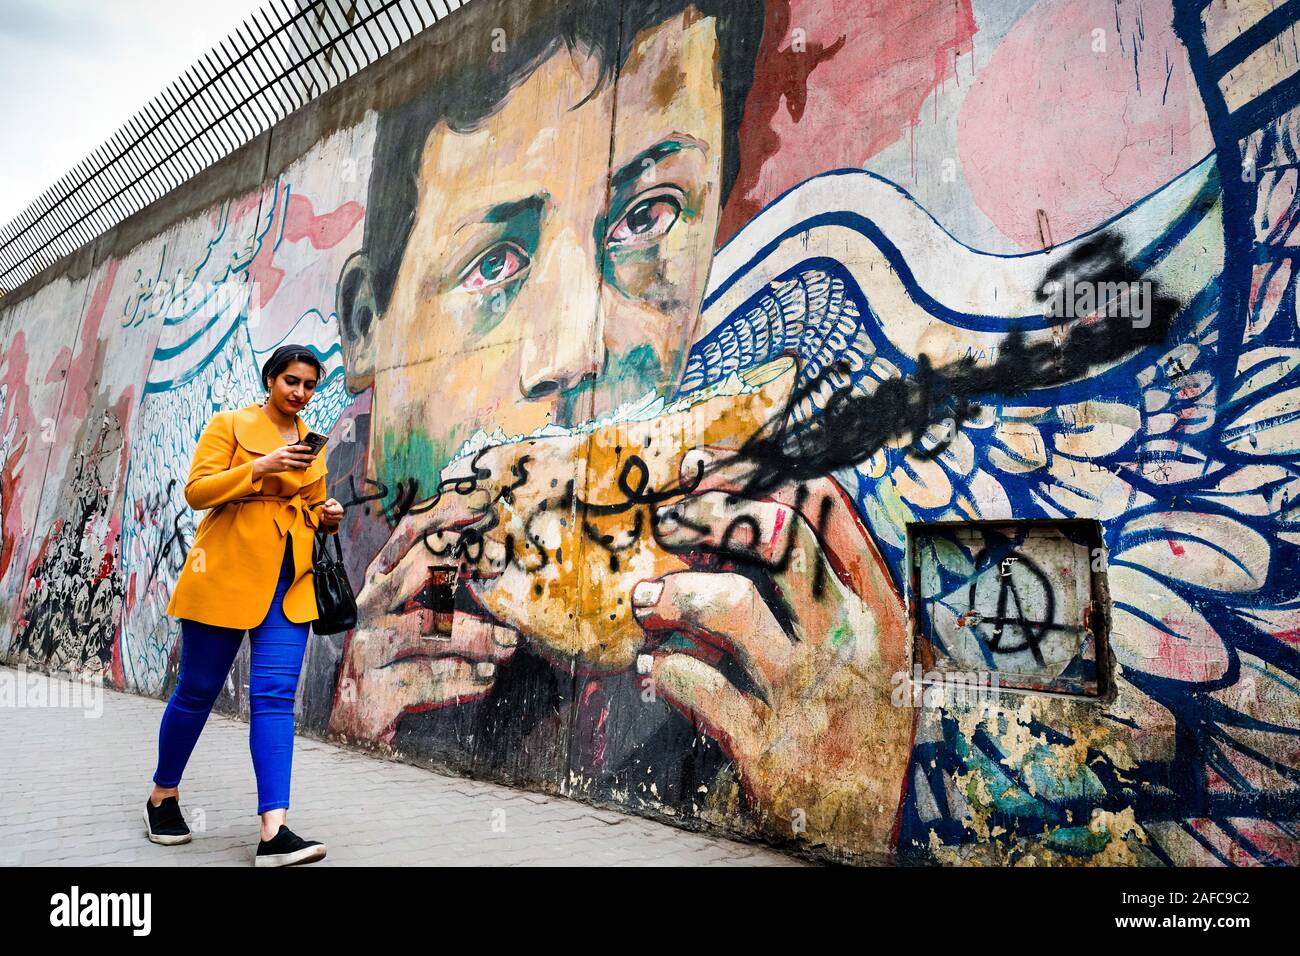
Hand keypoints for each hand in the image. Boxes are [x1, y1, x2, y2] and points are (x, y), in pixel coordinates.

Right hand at [255, 442, 314, 477]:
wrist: (264, 464)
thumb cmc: (274, 456)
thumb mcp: (280, 450)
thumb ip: (289, 450)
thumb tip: (300, 450)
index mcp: (284, 449)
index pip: (296, 447)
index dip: (304, 447)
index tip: (310, 448)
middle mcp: (284, 455)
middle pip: (299, 456)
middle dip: (308, 457)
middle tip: (314, 457)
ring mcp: (284, 462)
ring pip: (298, 463)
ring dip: (306, 464)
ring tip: (310, 464)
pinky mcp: (284, 468)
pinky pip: (294, 468)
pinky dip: (300, 468)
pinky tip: (304, 468)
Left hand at [317, 497, 343, 527]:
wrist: (334, 510)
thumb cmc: (333, 505)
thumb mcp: (332, 501)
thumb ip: (330, 501)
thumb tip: (326, 504)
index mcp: (341, 510)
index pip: (332, 511)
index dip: (326, 509)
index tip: (324, 507)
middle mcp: (340, 517)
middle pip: (329, 516)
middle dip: (325, 512)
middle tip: (324, 509)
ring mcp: (337, 521)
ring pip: (326, 519)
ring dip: (324, 515)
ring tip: (325, 512)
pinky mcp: (333, 524)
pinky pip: (325, 522)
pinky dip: (323, 518)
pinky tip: (325, 515)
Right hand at [328, 483, 517, 745]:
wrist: (350, 730)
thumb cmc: (392, 665)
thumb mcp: (412, 621)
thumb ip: (441, 589)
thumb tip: (492, 555)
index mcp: (380, 586)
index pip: (409, 535)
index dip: (445, 514)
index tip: (483, 504)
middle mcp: (368, 611)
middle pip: (414, 570)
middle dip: (458, 560)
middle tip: (499, 558)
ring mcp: (366, 650)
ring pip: (425, 630)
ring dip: (473, 634)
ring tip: (509, 642)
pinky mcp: (373, 693)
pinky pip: (423, 679)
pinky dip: (459, 679)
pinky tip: (486, 677)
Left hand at [632, 448, 914, 854]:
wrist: (880, 827)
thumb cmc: (868, 723)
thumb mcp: (877, 650)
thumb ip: (826, 590)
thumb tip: (741, 526)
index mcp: (877, 606)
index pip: (821, 506)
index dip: (751, 472)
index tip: (703, 465)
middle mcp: (847, 637)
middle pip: (774, 538)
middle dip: (710, 513)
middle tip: (671, 519)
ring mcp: (806, 689)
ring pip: (728, 604)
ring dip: (674, 591)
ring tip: (648, 601)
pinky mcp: (765, 741)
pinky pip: (696, 683)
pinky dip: (664, 669)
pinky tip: (656, 669)